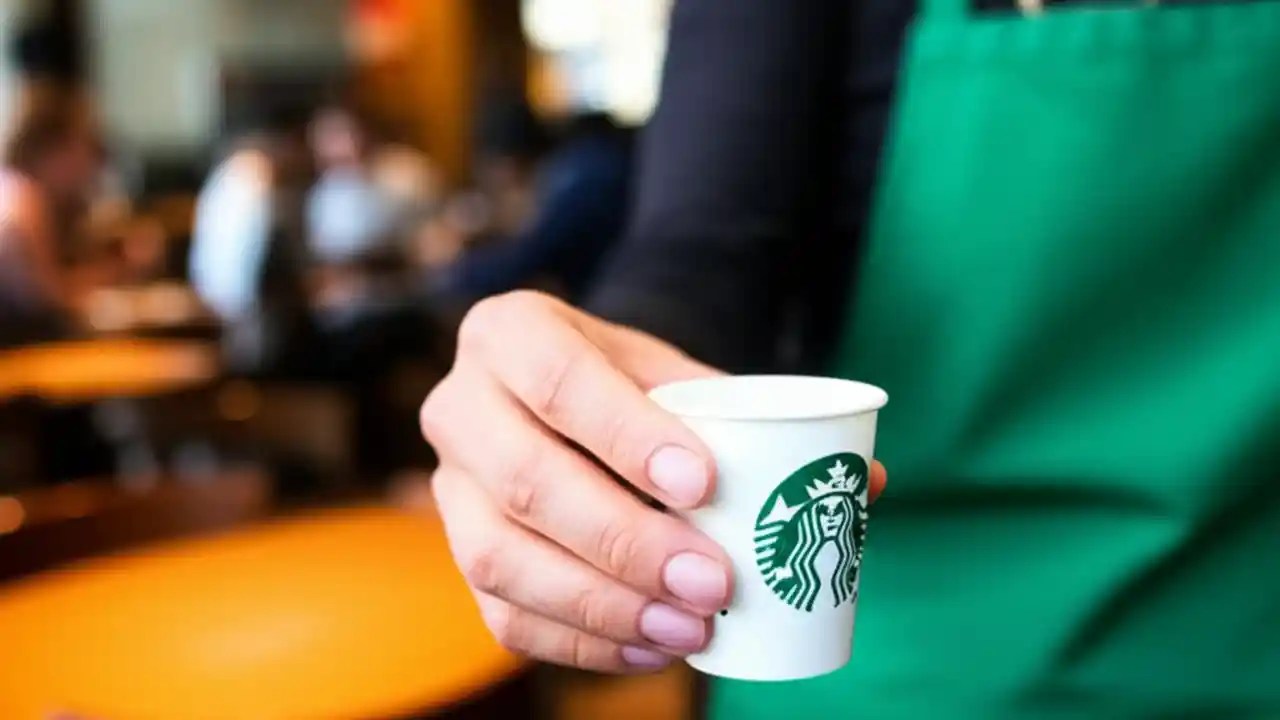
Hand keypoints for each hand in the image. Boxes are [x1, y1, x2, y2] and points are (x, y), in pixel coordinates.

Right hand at [422, 291, 886, 672]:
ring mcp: (449, 486)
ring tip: (690, 632)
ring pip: (499, 557)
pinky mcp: (459, 552)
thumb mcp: (673, 373)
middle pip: (527, 480)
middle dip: (625, 541)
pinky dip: (579, 643)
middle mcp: (461, 405)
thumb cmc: (628, 385)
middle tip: (715, 581)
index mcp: (511, 332)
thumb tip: (867, 485)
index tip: (705, 483)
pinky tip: (650, 651)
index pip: (559, 383)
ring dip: (601, 605)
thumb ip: (750, 418)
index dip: (628, 437)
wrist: (557, 396)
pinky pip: (501, 612)